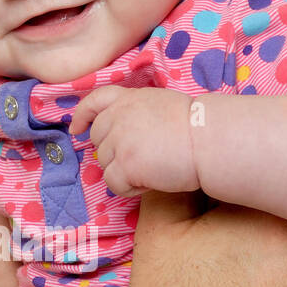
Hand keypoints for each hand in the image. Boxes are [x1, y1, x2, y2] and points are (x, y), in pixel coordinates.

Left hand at [68, 85, 197, 195]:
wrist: (210, 140)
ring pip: (105, 164)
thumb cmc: (197, 127)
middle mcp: (118, 117)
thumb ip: (135, 112)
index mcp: (128, 99)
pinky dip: (129, 188)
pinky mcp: (124, 164)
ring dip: (125, 171)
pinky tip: (150, 182)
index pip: (94, 101)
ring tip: (154, 169)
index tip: (77, 129)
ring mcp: (119, 141)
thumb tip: (120, 132)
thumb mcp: (160, 104)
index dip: (82, 116)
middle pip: (98, 139)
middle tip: (142, 159)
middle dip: (114, 152)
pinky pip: (113, 184)